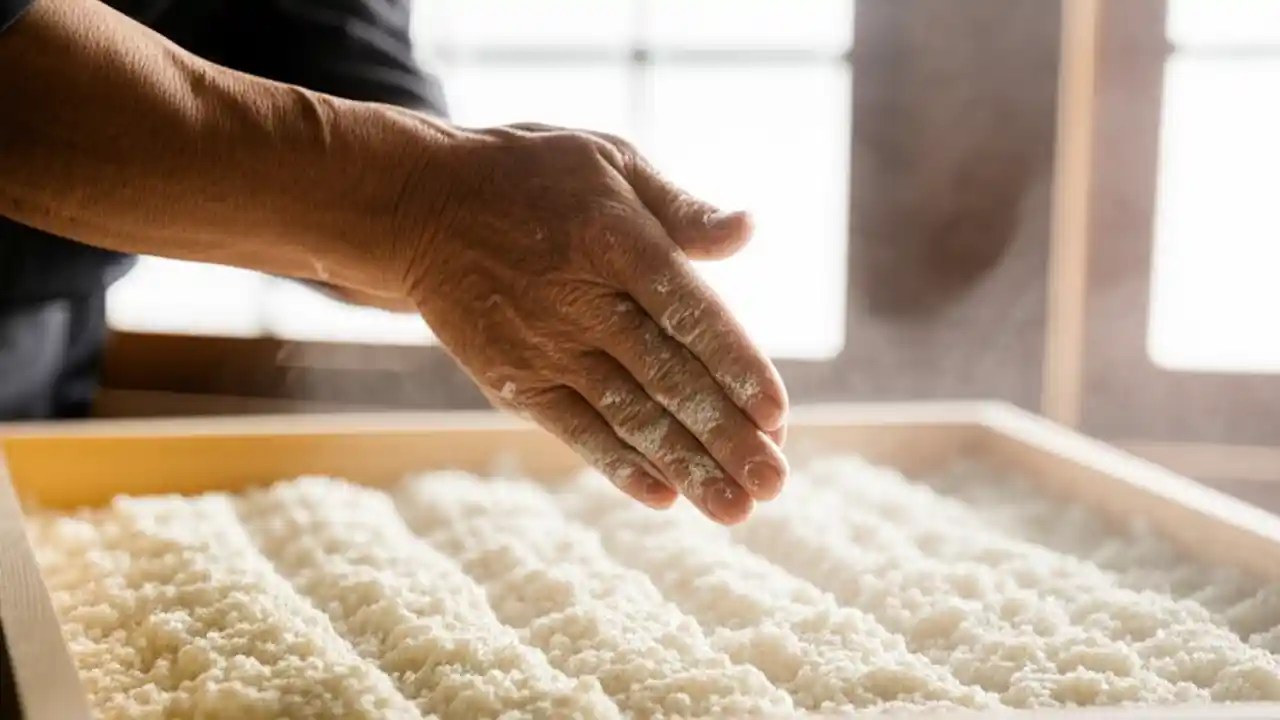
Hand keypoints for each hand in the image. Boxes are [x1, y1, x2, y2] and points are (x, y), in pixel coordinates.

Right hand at [394, 125, 788, 523]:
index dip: (736, 365)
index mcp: (615, 241)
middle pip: (667, 378)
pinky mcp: (514, 380)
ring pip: (627, 416)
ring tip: (735, 510)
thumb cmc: (530, 176)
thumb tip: (750, 230)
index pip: (690, 312)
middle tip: (774, 484)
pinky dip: (618, 464)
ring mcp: (544, 347)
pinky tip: (664, 497)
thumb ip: (679, 208)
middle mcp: (581, 301)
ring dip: (685, 467)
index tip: (778, 416)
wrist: (418, 206)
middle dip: (725, 437)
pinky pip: (574, 430)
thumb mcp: (608, 161)